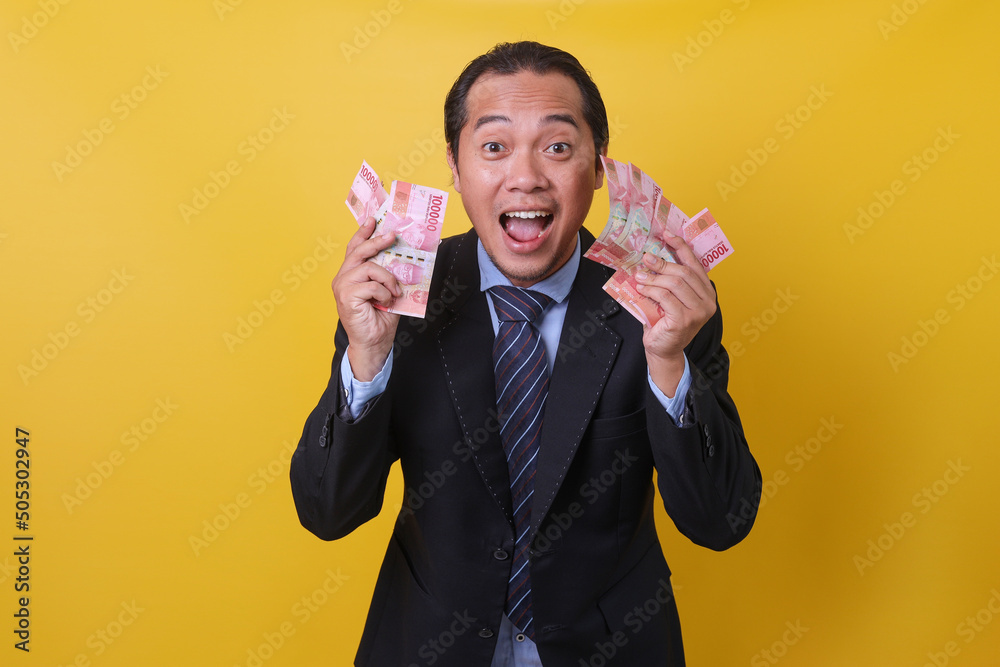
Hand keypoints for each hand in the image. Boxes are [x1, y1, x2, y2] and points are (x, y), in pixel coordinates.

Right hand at [332, 217, 400, 380]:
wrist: (374, 343)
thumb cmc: (380, 318)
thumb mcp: (388, 290)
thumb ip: (389, 274)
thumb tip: (407, 258)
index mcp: (351, 274)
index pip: (355, 248)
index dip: (363, 232)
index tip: (373, 220)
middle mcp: (342, 277)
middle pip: (359, 251)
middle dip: (377, 241)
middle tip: (393, 236)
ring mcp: (342, 286)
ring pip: (368, 267)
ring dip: (387, 278)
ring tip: (394, 291)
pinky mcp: (346, 296)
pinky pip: (371, 284)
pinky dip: (383, 292)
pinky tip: (386, 302)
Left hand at [634, 234, 716, 395]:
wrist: (662, 350)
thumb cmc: (664, 322)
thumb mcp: (669, 297)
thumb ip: (669, 280)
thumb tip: (652, 255)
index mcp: (707, 292)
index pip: (695, 264)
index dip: (681, 247)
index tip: (667, 234)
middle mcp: (708, 301)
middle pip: (684, 272)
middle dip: (663, 263)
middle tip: (646, 258)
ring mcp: (698, 312)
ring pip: (675, 283)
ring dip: (654, 277)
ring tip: (639, 275)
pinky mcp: (684, 320)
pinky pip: (666, 297)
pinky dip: (651, 290)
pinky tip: (641, 288)